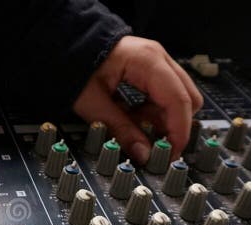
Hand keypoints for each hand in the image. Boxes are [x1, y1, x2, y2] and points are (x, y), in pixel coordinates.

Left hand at [72, 36, 202, 163]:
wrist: (64, 44)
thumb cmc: (74, 63)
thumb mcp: (92, 101)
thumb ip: (119, 128)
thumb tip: (142, 153)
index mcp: (148, 60)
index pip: (179, 101)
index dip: (179, 132)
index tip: (171, 154)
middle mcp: (158, 58)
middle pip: (186, 99)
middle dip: (173, 126)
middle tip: (153, 146)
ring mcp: (156, 62)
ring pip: (177, 98)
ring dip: (161, 119)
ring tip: (134, 128)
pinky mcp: (149, 69)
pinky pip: (163, 95)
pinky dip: (152, 111)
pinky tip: (132, 118)